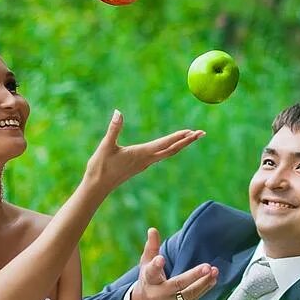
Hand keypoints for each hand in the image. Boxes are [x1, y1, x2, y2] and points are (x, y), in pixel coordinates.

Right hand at [82, 112, 203, 195]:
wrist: (97, 187)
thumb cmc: (100, 167)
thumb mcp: (106, 145)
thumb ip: (113, 128)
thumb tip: (118, 112)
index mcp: (141, 154)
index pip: (164, 144)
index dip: (179, 137)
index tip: (192, 131)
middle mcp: (146, 160)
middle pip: (172, 150)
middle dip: (187, 141)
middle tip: (202, 133)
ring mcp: (144, 164)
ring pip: (167, 153)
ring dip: (180, 145)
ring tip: (190, 137)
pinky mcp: (140, 166)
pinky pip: (160, 156)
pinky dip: (169, 149)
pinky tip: (170, 146)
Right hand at [128, 227, 219, 299]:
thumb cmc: (148, 280)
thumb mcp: (146, 264)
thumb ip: (152, 247)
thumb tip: (152, 229)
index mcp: (149, 281)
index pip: (151, 273)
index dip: (156, 266)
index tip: (161, 259)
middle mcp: (158, 294)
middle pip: (176, 285)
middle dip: (193, 276)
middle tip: (207, 267)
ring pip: (188, 294)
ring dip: (203, 283)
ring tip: (214, 271)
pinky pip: (194, 299)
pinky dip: (204, 289)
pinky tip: (213, 279)